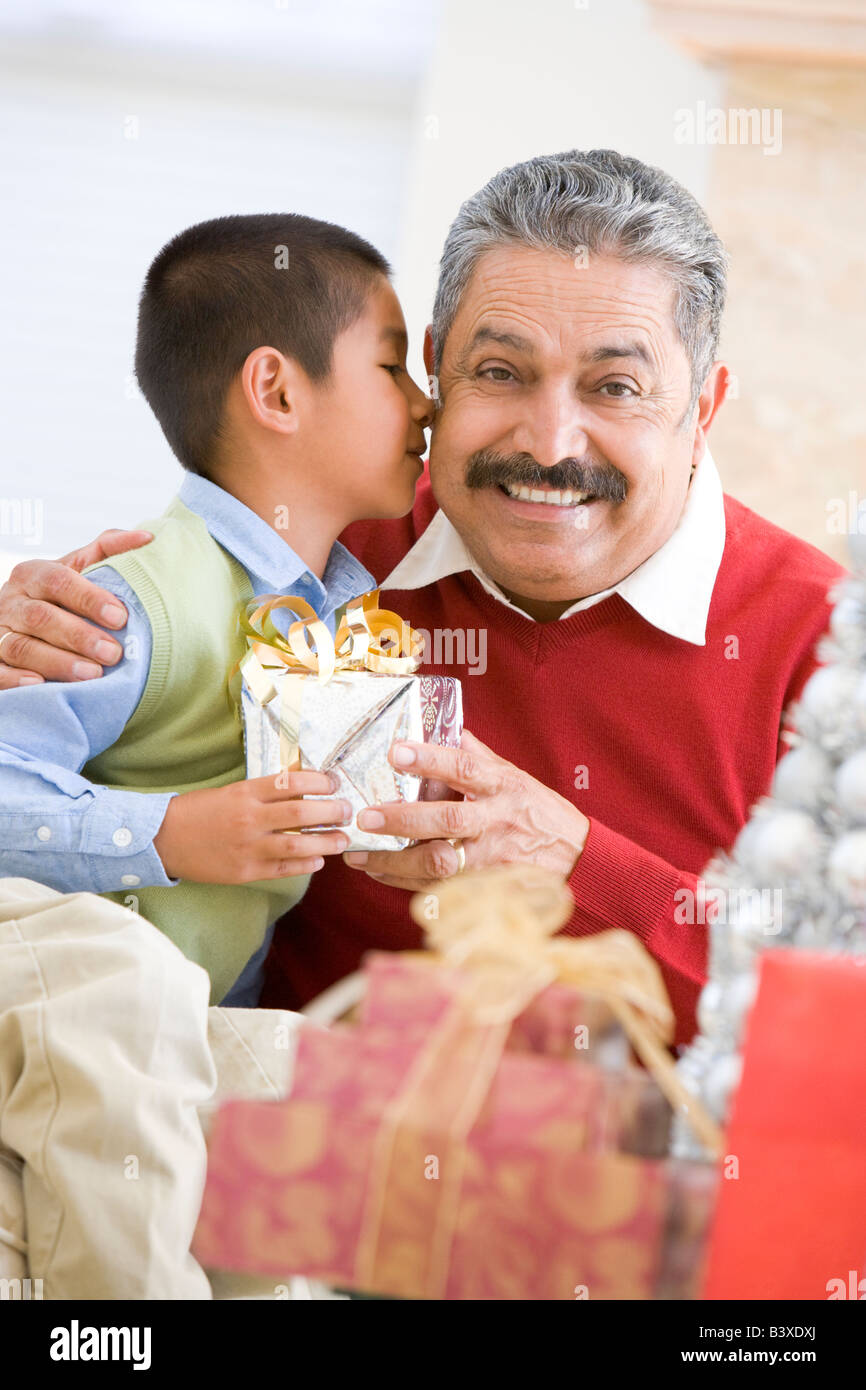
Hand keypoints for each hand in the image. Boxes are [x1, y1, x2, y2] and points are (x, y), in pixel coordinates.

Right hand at [0, 528, 152, 688]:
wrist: (23, 620)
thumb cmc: (60, 596)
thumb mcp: (79, 569)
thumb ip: (109, 551)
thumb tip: (147, 538)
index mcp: (33, 574)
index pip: (58, 581)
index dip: (89, 598)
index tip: (120, 617)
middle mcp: (11, 602)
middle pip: (41, 617)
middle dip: (78, 636)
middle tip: (113, 653)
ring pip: (21, 647)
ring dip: (57, 663)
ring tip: (91, 675)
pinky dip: (15, 680)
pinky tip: (39, 686)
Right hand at [153, 772, 353, 882]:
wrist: (162, 839)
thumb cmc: (199, 811)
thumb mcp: (232, 791)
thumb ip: (265, 792)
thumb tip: (304, 788)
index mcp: (245, 793)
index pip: (293, 783)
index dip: (320, 782)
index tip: (334, 783)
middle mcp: (249, 819)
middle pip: (303, 815)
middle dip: (332, 812)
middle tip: (347, 811)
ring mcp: (248, 848)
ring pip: (299, 846)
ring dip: (327, 842)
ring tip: (342, 839)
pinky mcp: (245, 872)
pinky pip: (284, 870)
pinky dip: (305, 865)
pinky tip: (318, 861)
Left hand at [343, 729, 589, 891]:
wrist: (579, 860)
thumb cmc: (540, 813)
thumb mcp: (516, 777)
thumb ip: (479, 758)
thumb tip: (447, 728)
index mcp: (503, 786)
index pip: (464, 767)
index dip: (430, 759)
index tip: (396, 752)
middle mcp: (497, 822)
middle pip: (448, 821)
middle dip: (402, 820)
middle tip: (366, 817)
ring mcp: (492, 860)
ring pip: (439, 864)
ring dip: (394, 862)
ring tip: (360, 856)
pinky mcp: (487, 890)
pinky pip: (441, 890)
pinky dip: (406, 884)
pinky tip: (382, 875)